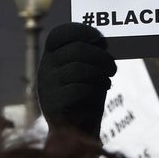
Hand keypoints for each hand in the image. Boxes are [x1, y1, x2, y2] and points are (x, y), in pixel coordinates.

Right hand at [37, 22, 116, 139]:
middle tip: (112, 68)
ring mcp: (46, 87)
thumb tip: (101, 40)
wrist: (79, 127)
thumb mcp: (88, 67)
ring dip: (100, 74)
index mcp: (52, 56)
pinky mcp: (53, 104)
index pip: (59, 34)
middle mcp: (45, 68)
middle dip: (101, 57)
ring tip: (107, 80)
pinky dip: (95, 90)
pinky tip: (100, 92)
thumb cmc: (87, 91)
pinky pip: (78, 89)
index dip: (81, 31)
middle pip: (77, 49)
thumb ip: (90, 52)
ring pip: (78, 69)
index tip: (100, 39)